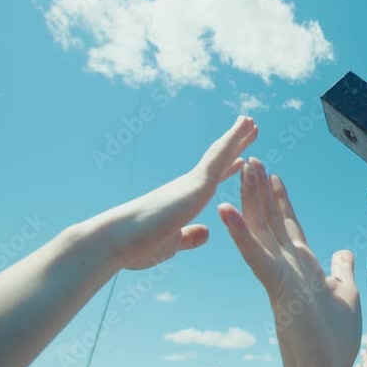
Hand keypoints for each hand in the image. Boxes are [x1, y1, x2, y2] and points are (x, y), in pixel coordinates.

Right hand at [95, 116, 257, 270]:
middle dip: (235, 146)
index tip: (241, 158)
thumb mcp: (172, 243)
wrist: (116, 242)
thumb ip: (189, 236)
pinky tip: (245, 125)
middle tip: (250, 128)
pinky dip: (234, 139)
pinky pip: (220, 156)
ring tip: (250, 120)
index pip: (212, 179)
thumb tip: (206, 232)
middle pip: (218, 161)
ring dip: (236, 136)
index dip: (228, 168)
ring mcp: (192, 182)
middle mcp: (188, 186)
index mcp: (185, 200)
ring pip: (219, 153)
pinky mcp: (196, 183)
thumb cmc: (137, 247)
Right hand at [219, 159, 360, 366]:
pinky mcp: (274, 284)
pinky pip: (254, 254)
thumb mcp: (346, 291)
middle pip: (270, 219)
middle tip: (252, 159)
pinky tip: (226, 210)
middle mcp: (286, 264)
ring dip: (250, 198)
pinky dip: (240, 231)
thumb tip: (344, 250)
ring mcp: (278, 273)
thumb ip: (341, 268)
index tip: (274, 175)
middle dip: (261, 189)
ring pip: (260, 228)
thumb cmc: (334, 337)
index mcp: (303, 265)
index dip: (281, 200)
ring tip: (243, 169)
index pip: (289, 225)